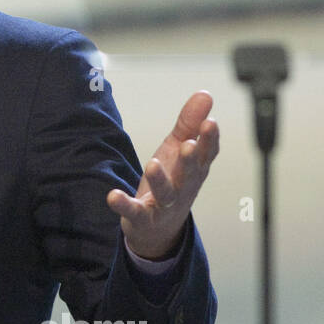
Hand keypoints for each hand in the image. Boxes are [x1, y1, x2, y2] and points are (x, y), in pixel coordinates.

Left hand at [107, 91, 219, 259]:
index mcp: (194, 170)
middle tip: (189, 145)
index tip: (210, 123)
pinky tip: (113, 195)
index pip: (206, 154)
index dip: (210, 140)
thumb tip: (205, 94)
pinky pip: (133, 211)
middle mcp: (183, 187)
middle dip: (190, 160)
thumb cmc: (172, 182)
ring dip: (160, 180)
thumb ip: (189, 124)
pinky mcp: (142, 217)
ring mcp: (164, 204)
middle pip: (190, 174)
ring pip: (165, 193)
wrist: (158, 228)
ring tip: (153, 164)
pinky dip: (124, 204)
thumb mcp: (178, 150)